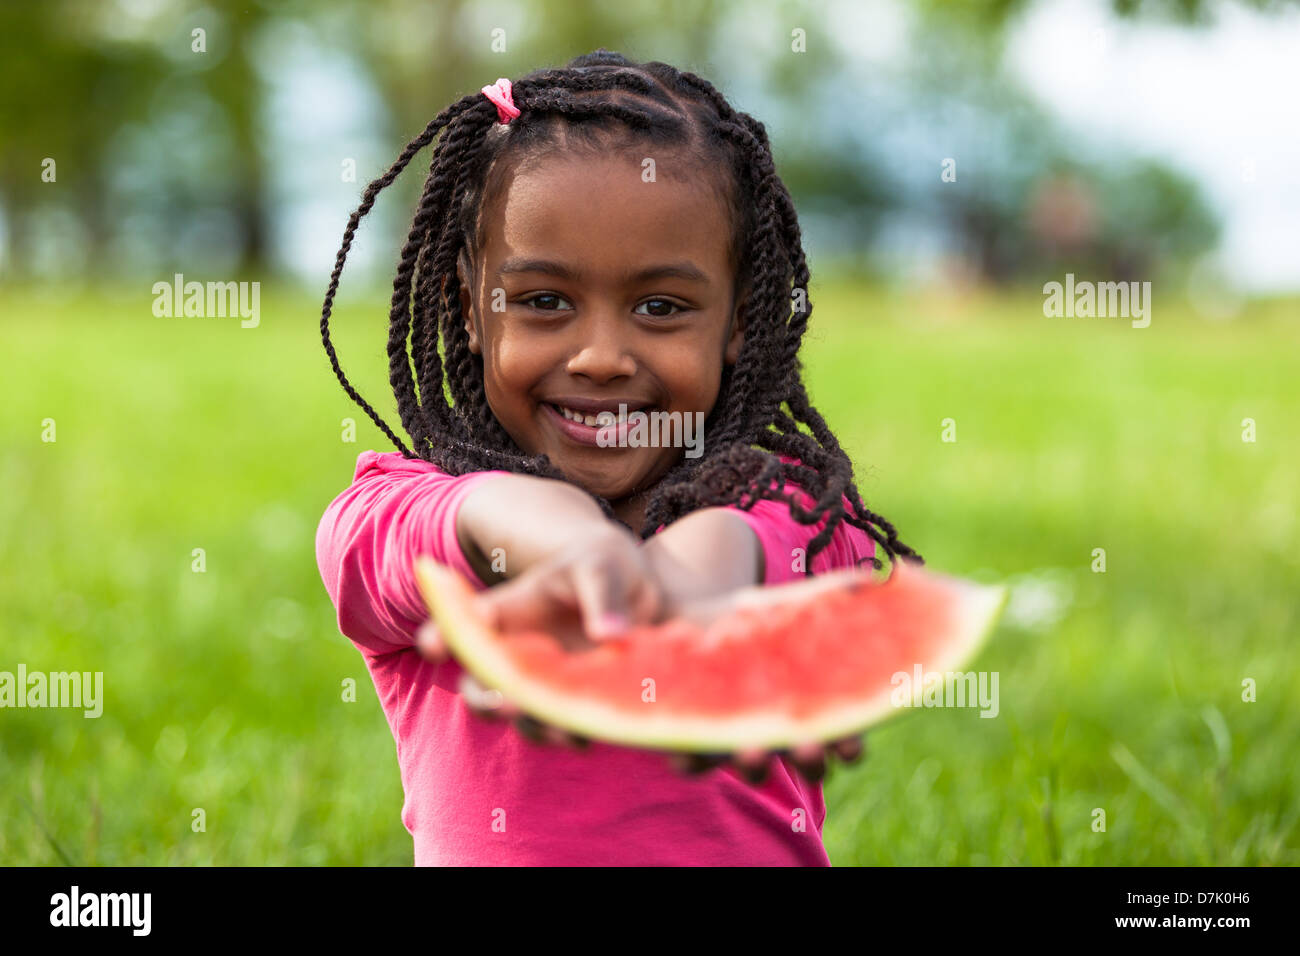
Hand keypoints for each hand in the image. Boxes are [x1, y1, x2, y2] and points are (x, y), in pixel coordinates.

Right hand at [417, 525, 664, 748]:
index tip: (432, 645)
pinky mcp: (571, 700)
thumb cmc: (606, 566)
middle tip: (505, 704)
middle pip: (479, 681)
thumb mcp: (603, 566)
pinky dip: (567, 734)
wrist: (640, 591)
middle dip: (485, 698)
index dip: (444, 633)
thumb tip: (608, 636)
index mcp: (512, 607)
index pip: (470, 620)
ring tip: (559, 730)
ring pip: (517, 711)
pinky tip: (584, 736)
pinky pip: (557, 726)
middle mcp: (517, 648)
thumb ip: (602, 595)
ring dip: (532, 724)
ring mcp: (542, 678)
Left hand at [659, 569, 874, 784]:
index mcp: (815, 703)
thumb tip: (883, 575)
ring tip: (750, 750)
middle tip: (807, 747)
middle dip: (810, 760)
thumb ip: (835, 592)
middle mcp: (784, 728)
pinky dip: (694, 759)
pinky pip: (696, 759)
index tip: (850, 747)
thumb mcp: (796, 598)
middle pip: (807, 761)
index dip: (849, 746)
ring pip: (755, 767)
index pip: (844, 737)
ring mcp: (744, 733)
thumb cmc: (764, 610)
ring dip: (755, 765)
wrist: (701, 610)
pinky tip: (688, 747)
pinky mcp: (699, 730)